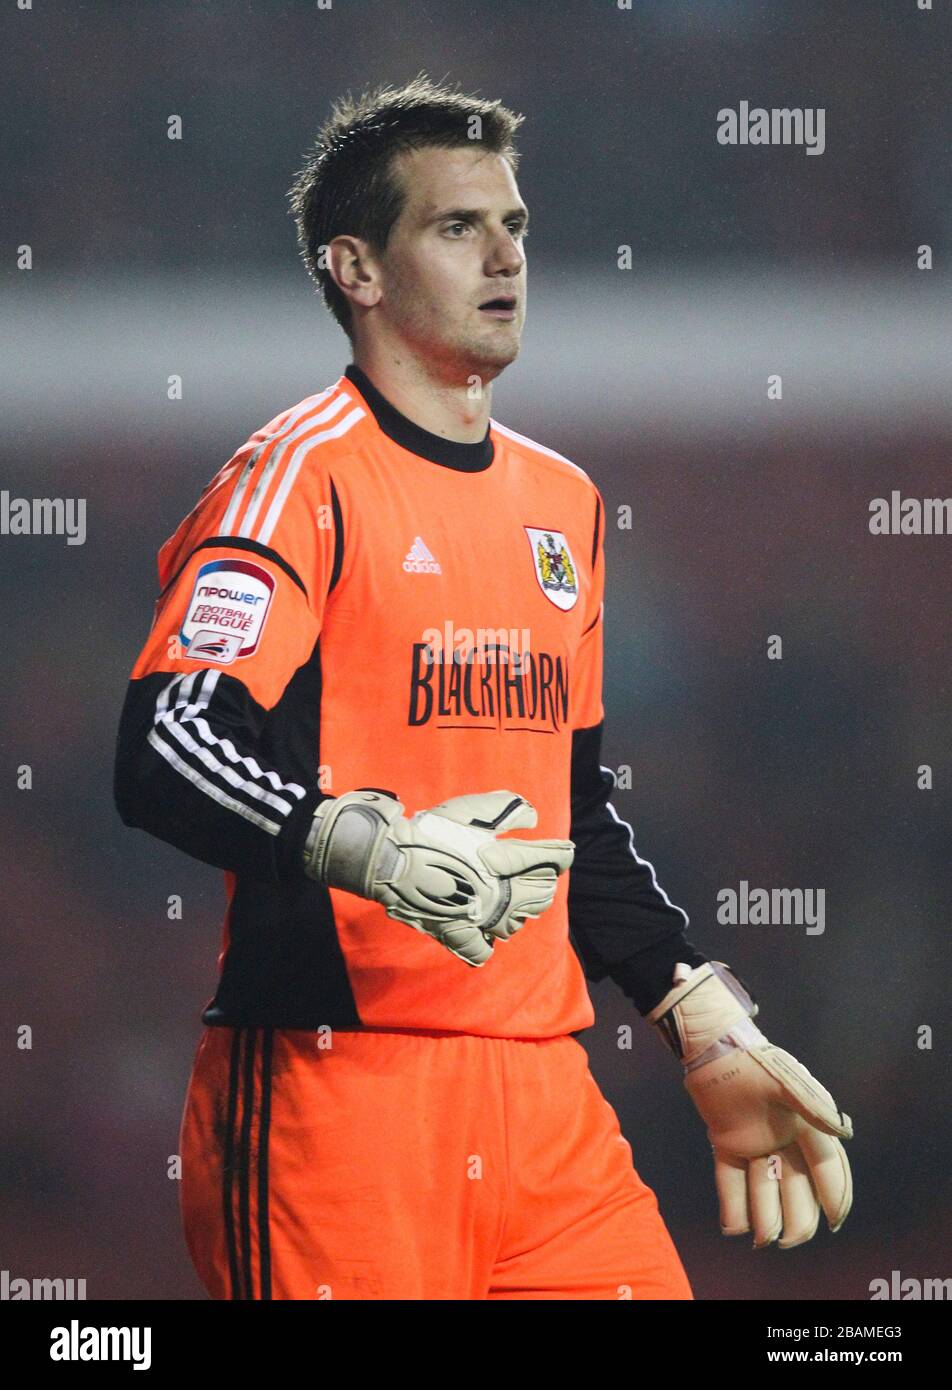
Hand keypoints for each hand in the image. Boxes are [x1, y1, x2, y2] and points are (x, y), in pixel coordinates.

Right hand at [303, 787, 573, 965]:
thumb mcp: (471, 809)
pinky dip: (487, 942)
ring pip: (515, 923)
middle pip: (539, 895)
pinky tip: (486, 930)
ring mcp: (476, 916)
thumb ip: (508, 810)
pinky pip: (480, 949)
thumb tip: (534, 818)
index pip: (546, 859)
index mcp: (501, 861)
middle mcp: (495, 893)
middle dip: (544, 882)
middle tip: (541, 875)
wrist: (389, 858)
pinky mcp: (454, 932)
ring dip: (521, 910)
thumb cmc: (430, 830)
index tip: (566, 852)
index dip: (560, 854)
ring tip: (515, 899)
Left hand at [649, 961, 852, 1247]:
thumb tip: (843, 1132)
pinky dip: (732, 1204)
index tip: (835, 1219)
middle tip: (791, 1241)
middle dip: (797, 1216)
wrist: (714, 1046)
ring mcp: (755, 1143)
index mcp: (805, 1124)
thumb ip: (813, 1106)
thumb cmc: (756, 1060)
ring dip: (764, 1215)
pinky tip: (732, 1228)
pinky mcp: (726, 1143)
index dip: (833, 1192)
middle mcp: (783, 1139)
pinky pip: (730, 1179)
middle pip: (795, 1185)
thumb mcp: (787, 1080)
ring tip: (762, 1240)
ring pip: (763, 1187)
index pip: (826, 1165)